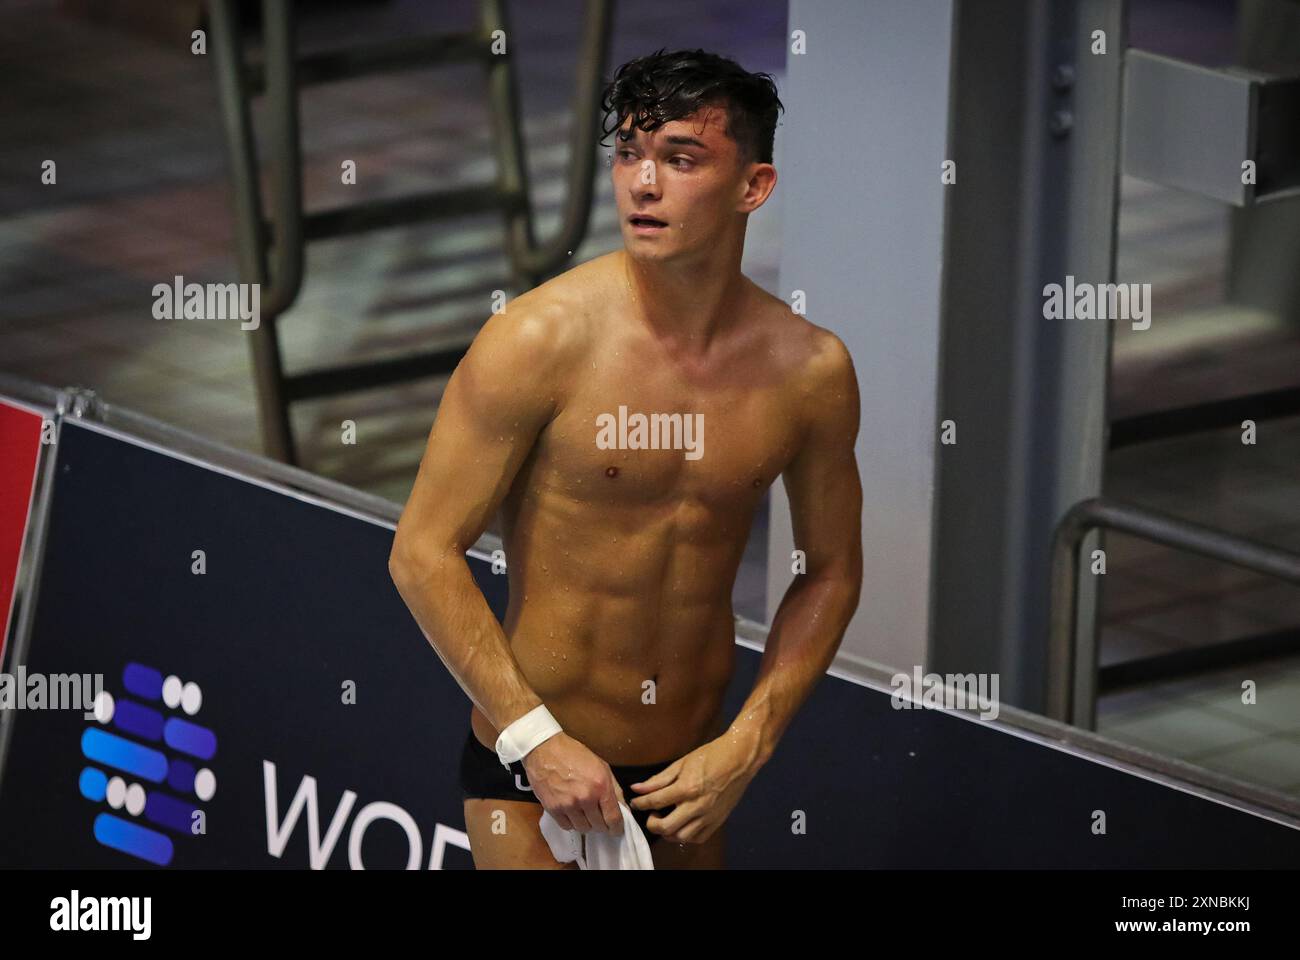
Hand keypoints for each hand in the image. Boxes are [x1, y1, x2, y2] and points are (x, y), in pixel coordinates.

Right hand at [521, 733, 624, 835]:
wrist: (545, 749)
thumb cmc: (574, 754)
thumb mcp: (601, 765)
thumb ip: (614, 788)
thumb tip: (622, 807)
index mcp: (601, 785)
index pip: (613, 818)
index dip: (617, 828)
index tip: (616, 830)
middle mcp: (586, 797)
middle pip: (599, 826)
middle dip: (601, 824)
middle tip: (599, 818)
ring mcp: (568, 805)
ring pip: (583, 828)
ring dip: (586, 824)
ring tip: (584, 813)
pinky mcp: (553, 809)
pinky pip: (567, 826)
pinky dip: (571, 822)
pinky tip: (571, 812)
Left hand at [626, 731, 759, 843]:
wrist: (740, 759)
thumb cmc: (710, 756)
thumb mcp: (682, 763)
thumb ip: (659, 779)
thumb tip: (637, 788)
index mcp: (687, 788)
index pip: (655, 801)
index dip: (640, 803)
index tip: (635, 803)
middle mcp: (697, 806)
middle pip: (666, 827)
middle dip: (652, 823)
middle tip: (652, 813)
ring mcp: (709, 816)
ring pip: (681, 836)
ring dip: (668, 831)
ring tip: (666, 819)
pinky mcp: (718, 821)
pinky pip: (698, 838)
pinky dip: (686, 835)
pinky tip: (682, 824)